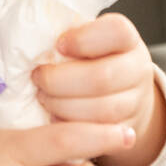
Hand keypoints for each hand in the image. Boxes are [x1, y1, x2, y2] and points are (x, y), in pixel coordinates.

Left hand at [30, 12, 165, 165]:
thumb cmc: (89, 59)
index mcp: (126, 38)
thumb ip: (65, 38)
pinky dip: (70, 126)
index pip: (117, 31)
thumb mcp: (83, 40)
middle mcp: (137, 68)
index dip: (84, 39)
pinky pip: (98, 134)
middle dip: (60, 81)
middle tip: (37, 78)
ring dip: (62, 105)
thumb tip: (28, 40)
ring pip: (102, 110)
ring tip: (42, 97)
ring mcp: (135, 101)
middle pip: (102, 77)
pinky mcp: (125, 130)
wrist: (122, 92)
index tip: (58, 44)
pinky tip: (54, 117)